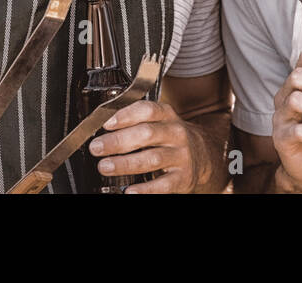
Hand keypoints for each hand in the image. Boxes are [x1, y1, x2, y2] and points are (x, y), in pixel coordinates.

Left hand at [88, 101, 209, 192]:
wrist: (204, 156)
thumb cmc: (170, 138)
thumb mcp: (159, 122)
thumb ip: (135, 120)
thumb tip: (104, 127)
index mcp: (167, 116)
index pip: (148, 110)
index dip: (126, 116)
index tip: (107, 124)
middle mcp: (176, 134)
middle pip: (147, 134)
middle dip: (118, 141)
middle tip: (97, 147)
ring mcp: (181, 156)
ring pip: (152, 158)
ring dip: (126, 163)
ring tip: (105, 166)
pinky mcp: (183, 178)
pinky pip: (163, 184)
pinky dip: (145, 189)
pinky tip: (130, 191)